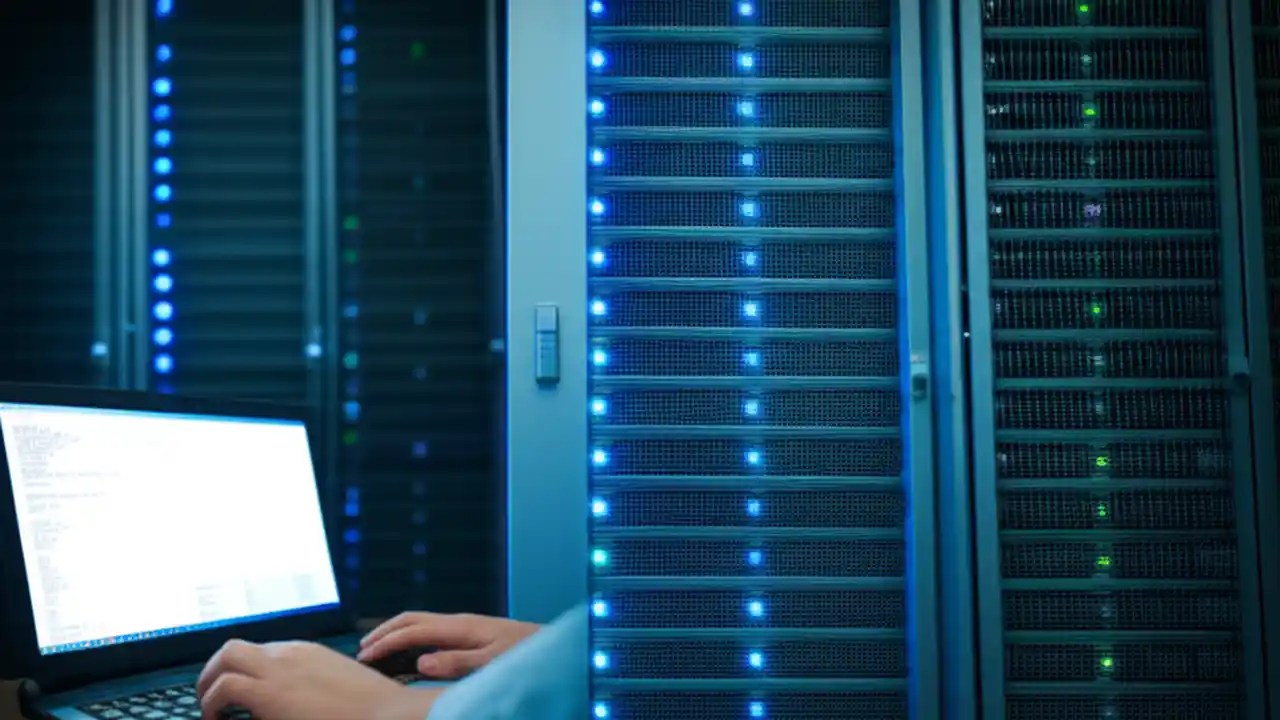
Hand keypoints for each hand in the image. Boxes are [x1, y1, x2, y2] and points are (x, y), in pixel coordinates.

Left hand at [197, 639, 441, 719]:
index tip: (239, 697)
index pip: (260, 653)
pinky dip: (213, 703)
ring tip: (211, 709)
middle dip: (214, 670)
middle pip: (234, 647)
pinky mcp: (270, 693)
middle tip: (213, 698)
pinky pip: (224, 688)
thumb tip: (299, 703)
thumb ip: (314, 691)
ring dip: (209, 681)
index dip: (243, 674)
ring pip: (225, 657)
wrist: (387, 714)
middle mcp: (289, 654)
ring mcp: (279, 669)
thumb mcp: (338, 691)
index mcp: (306, 654)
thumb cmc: (371, 710)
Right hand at [357, 612, 540, 678]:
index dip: (387, 643)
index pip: (413, 631)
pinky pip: (431, 630)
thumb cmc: (524, 653)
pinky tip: (408, 650)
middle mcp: (459, 622)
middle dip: (384, 631)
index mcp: (460, 627)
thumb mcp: (490, 663)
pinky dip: (411, 636)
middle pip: (412, 619)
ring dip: (396, 631)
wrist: (549, 644)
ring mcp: (463, 625)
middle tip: (362, 648)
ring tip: (377, 647)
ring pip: (420, 622)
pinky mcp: (469, 632)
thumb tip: (421, 663)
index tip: (365, 657)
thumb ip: (456, 663)